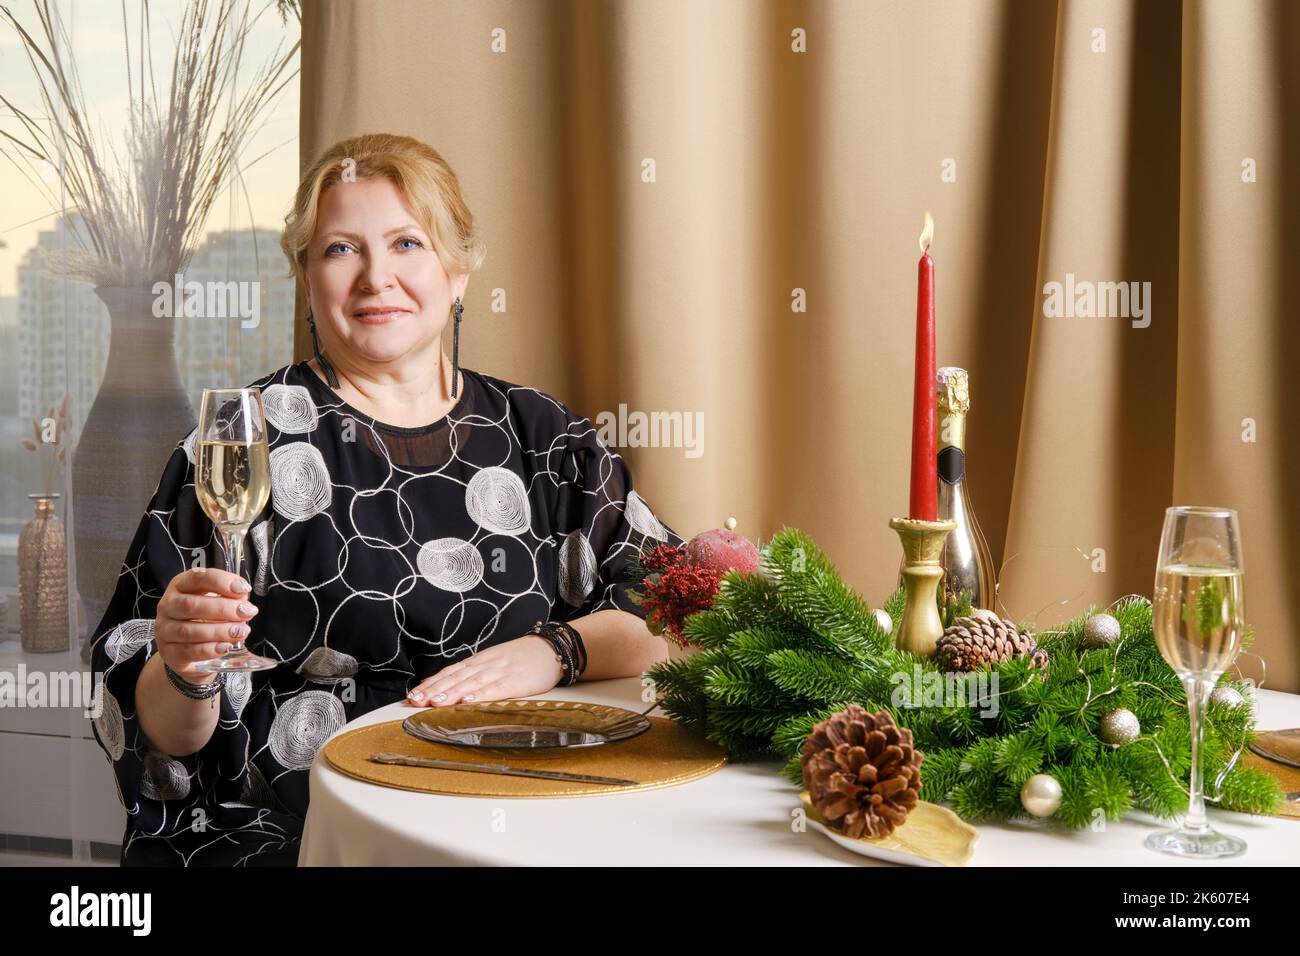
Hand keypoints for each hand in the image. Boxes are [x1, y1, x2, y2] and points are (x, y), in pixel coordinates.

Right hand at [155, 567, 259, 683]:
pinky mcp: (168, 652)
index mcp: (181, 586)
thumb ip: (231, 597)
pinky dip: (209, 650)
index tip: (243, 589)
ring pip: (187, 630)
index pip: (197, 578)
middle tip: (246, 612)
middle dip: (223, 609)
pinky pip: (187, 651)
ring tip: (240, 631)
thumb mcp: (217, 601)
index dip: (221, 582)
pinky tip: (225, 647)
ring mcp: (165, 630)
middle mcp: (168, 606)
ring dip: (219, 631)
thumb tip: (244, 602)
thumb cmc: (204, 618)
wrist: (188, 649)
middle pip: (190, 605)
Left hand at [407, 635, 564, 706]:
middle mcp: (486, 665)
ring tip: (434, 703)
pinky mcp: (517, 680)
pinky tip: (468, 701)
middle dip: (434, 690)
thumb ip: (471, 673)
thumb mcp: (493, 661)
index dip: (431, 683)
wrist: (552, 647)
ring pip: (471, 683)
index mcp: (479, 661)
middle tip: (415, 702)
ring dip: (452, 693)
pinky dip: (481, 695)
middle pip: (456, 678)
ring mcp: (501, 671)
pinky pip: (496, 688)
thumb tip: (444, 685)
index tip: (412, 695)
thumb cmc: (522, 658)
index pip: (450, 672)